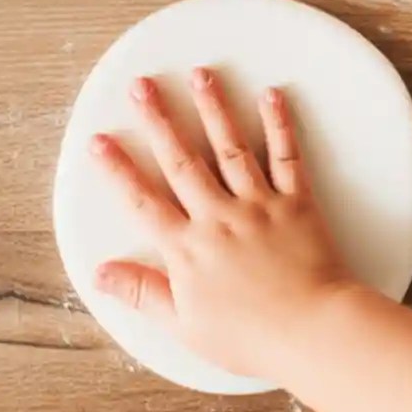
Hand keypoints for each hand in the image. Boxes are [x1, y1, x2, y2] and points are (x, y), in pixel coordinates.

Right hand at [90, 68, 357, 377]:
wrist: (312, 332)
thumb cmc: (250, 337)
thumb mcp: (184, 325)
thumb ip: (142, 293)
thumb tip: (101, 273)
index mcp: (187, 249)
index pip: (143, 201)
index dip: (118, 169)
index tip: (99, 140)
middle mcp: (218, 218)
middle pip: (181, 161)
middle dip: (159, 119)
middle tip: (141, 85)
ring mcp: (258, 206)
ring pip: (230, 148)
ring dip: (213, 108)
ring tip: (200, 74)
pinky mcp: (296, 204)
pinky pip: (286, 157)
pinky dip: (279, 125)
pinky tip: (270, 96)